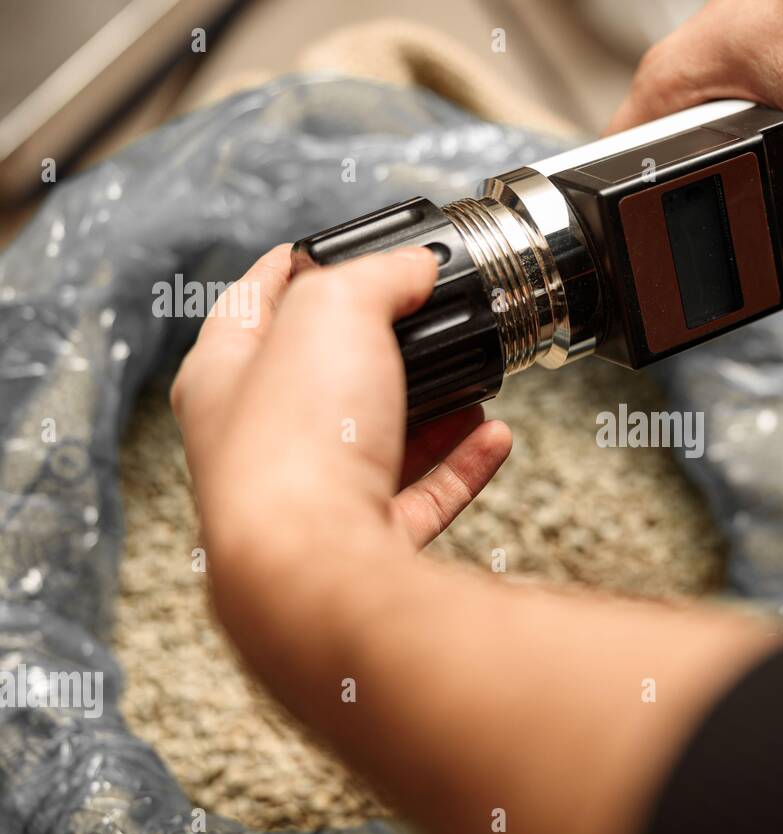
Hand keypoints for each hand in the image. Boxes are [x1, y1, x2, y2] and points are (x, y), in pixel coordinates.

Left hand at [170, 244, 510, 620]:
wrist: (316, 569)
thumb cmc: (295, 443)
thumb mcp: (334, 309)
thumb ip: (378, 275)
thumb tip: (414, 267)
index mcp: (222, 380)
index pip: (249, 305)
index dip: (287, 268)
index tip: (322, 248)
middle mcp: (259, 444)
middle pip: (320, 379)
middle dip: (378, 346)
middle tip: (421, 317)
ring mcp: (312, 500)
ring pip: (374, 441)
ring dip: (429, 409)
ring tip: (471, 378)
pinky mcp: (362, 545)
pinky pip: (420, 497)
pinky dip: (460, 466)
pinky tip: (493, 436)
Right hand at [607, 0, 782, 260]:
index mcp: (670, 89)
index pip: (621, 172)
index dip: (643, 220)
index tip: (676, 252)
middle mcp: (683, 88)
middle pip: (671, 177)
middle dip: (707, 212)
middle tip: (740, 234)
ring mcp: (715, 87)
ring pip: (712, 163)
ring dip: (745, 188)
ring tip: (774, 206)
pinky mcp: (751, 87)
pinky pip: (748, 145)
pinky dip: (774, 165)